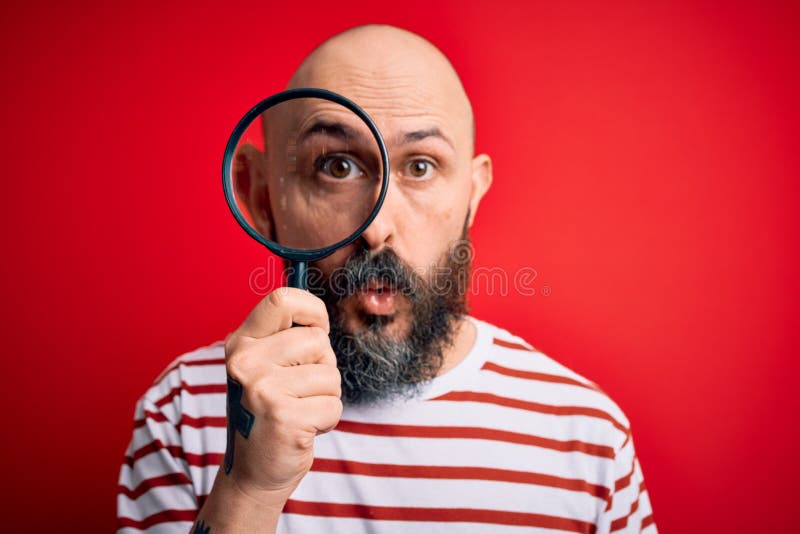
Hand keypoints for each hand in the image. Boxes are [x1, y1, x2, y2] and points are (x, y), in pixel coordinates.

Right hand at [222, 287, 341, 503]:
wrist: (253, 473)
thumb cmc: (268, 413)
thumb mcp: (265, 367)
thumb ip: (284, 338)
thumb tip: (318, 313)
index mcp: (241, 343)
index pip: (282, 299)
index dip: (312, 310)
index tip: (316, 330)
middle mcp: (246, 363)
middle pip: (318, 340)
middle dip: (323, 366)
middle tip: (299, 391)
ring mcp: (262, 390)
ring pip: (330, 374)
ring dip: (326, 395)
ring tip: (299, 410)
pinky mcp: (284, 418)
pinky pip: (334, 405)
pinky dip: (327, 420)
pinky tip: (302, 429)